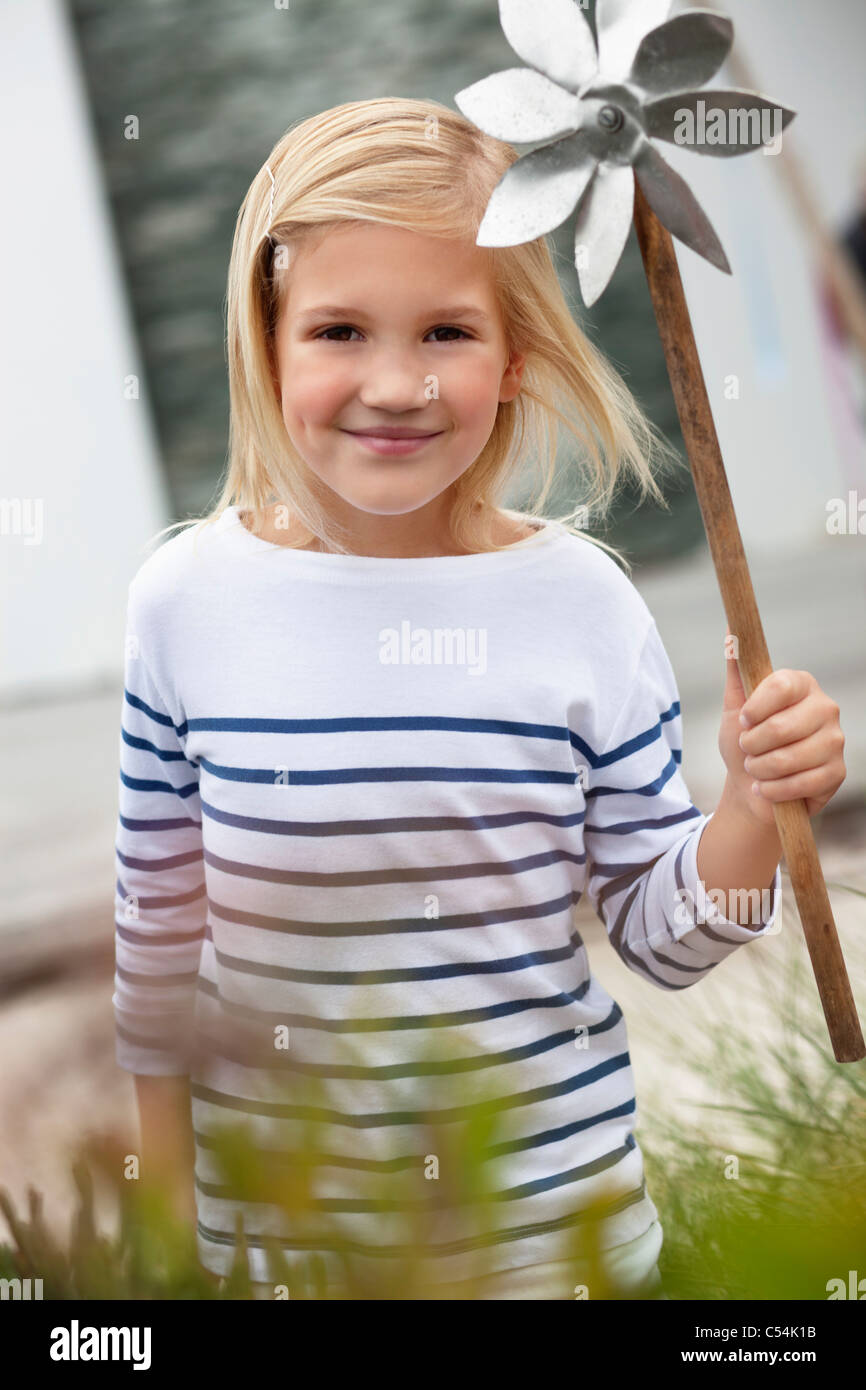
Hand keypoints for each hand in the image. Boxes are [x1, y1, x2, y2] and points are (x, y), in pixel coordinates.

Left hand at [718, 640, 845, 827]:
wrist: (752, 786)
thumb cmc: (745, 742)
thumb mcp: (735, 705)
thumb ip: (737, 669)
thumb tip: (732, 632)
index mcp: (802, 684)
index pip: (781, 685)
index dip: (755, 708)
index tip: (744, 720)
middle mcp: (825, 708)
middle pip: (781, 727)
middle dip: (752, 745)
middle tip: (748, 749)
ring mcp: (835, 741)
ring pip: (788, 759)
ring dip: (760, 769)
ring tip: (757, 768)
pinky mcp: (837, 772)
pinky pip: (800, 783)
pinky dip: (773, 790)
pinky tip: (767, 787)